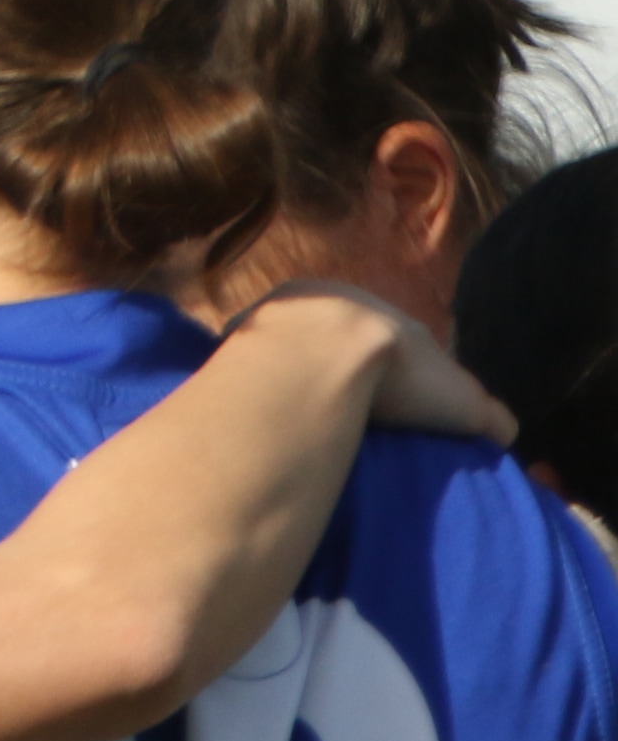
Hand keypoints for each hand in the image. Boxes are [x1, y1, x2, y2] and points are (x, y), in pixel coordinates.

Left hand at [231, 276, 514, 449]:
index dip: (378, 374)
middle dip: (323, 373)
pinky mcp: (237, 338)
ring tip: (281, 419)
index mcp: (377, 316)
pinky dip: (243, 386)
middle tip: (321, 413)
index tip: (373, 408)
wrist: (322, 354)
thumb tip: (504, 433)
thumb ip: (484, 414)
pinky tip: (244, 413)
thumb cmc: (398, 375)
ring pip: (280, 351)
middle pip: (324, 344)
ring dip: (279, 379)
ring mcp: (276, 319)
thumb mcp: (458, 400)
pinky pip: (239, 364)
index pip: (379, 345)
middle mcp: (325, 306)